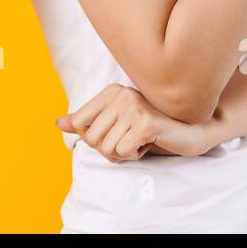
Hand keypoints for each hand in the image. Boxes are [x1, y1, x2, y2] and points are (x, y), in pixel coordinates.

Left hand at [55, 83, 215, 161]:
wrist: (187, 132)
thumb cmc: (148, 130)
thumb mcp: (115, 125)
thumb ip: (86, 123)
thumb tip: (59, 124)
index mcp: (110, 92)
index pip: (79, 123)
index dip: (94, 138)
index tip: (116, 133)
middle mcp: (120, 94)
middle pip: (91, 139)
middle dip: (109, 149)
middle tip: (130, 139)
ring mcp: (133, 106)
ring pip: (106, 148)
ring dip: (124, 153)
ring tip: (141, 140)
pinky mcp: (145, 122)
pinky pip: (122, 151)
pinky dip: (135, 155)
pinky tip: (149, 143)